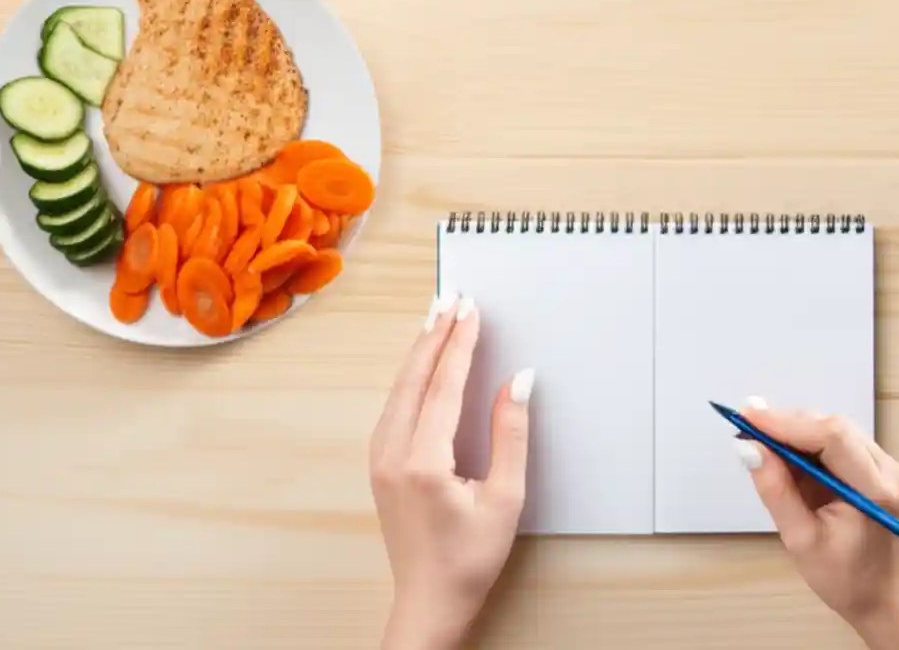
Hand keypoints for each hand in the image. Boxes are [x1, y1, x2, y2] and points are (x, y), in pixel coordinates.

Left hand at [370, 294, 533, 649]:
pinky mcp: (379, 465)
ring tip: (439, 317)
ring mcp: (379, 458)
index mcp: (422, 460)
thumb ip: (511, 434)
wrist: (429, 601)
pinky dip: (410, 377)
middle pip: (413, 378)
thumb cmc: (471, 558)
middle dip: (434, 334)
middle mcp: (391, 453)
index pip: (443, 385)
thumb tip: (519, 380)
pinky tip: (423, 363)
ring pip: (398, 389)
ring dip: (420, 352)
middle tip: (453, 296)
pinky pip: (393, 406)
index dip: (460, 343)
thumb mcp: (505, 498)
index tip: (472, 308)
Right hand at [736, 397, 898, 649]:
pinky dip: (807, 442)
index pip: (832, 437)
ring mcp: (887, 468)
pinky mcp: (878, 470)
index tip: (747, 417)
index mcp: (876, 491)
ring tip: (758, 440)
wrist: (885, 600)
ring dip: (795, 431)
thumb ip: (776, 491)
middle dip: (786, 423)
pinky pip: (839, 443)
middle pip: (834, 427)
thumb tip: (748, 447)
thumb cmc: (846, 580)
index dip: (786, 422)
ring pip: (835, 430)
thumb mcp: (801, 540)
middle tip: (745, 426)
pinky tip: (782, 452)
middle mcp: (889, 471)